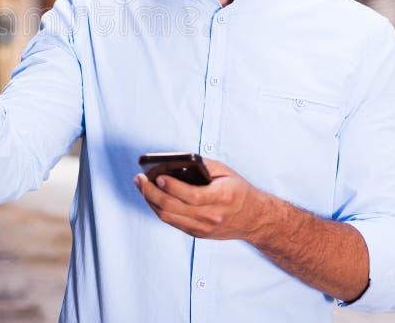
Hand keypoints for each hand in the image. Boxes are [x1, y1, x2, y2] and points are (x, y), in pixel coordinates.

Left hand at [134, 158, 267, 240]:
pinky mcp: (198, 233)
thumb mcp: (226, 172)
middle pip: (175, 207)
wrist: (254, 218)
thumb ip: (203, 165)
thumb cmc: (238, 190)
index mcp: (222, 197)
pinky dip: (159, 209)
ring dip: (151, 201)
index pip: (192, 195)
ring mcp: (204, 228)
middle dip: (152, 193)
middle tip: (139, 179)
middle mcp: (212, 216)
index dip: (172, 187)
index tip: (157, 176)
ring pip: (170, 217)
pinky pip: (173, 222)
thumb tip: (177, 160)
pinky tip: (152, 197)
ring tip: (141, 186)